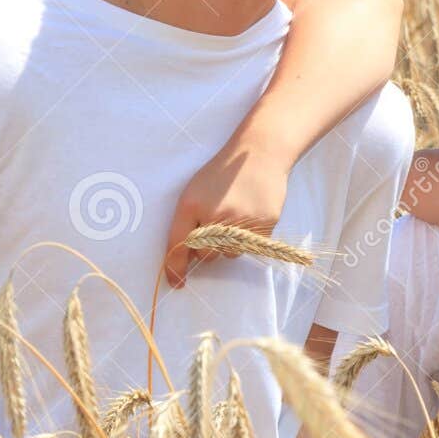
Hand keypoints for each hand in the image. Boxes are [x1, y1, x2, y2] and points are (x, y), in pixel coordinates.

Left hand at [161, 141, 289, 287]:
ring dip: (229, 244)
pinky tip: (250, 215)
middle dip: (208, 248)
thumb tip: (190, 256)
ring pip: (230, 254)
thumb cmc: (223, 174)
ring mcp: (240, 222)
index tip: (177, 283)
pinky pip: (251, 248)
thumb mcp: (196, 190)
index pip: (178, 245)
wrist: (260, 154)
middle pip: (207, 256)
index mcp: (192, 205)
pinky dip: (249, 238)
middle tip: (217, 226)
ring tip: (236, 216)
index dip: (175, 268)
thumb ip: (189, 221)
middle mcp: (215, 216)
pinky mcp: (263, 226)